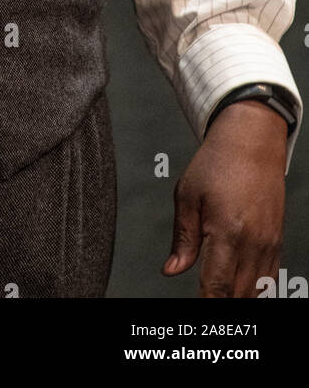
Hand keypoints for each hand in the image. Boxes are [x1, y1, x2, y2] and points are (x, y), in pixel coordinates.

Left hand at [163, 101, 286, 296]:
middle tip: (203, 302)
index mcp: (227, 232)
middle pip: (237, 295)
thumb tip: (171, 270)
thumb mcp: (187, 195)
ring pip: (256, 291)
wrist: (252, 141)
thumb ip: (182, 238)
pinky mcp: (277, 241)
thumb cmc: (217, 163)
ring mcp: (269, 243)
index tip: (193, 307)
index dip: (204, 303)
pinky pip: (269, 278)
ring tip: (218, 297)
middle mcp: (253, 243)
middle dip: (220, 303)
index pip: (216, 286)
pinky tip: (239, 288)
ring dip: (236, 298)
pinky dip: (255, 289)